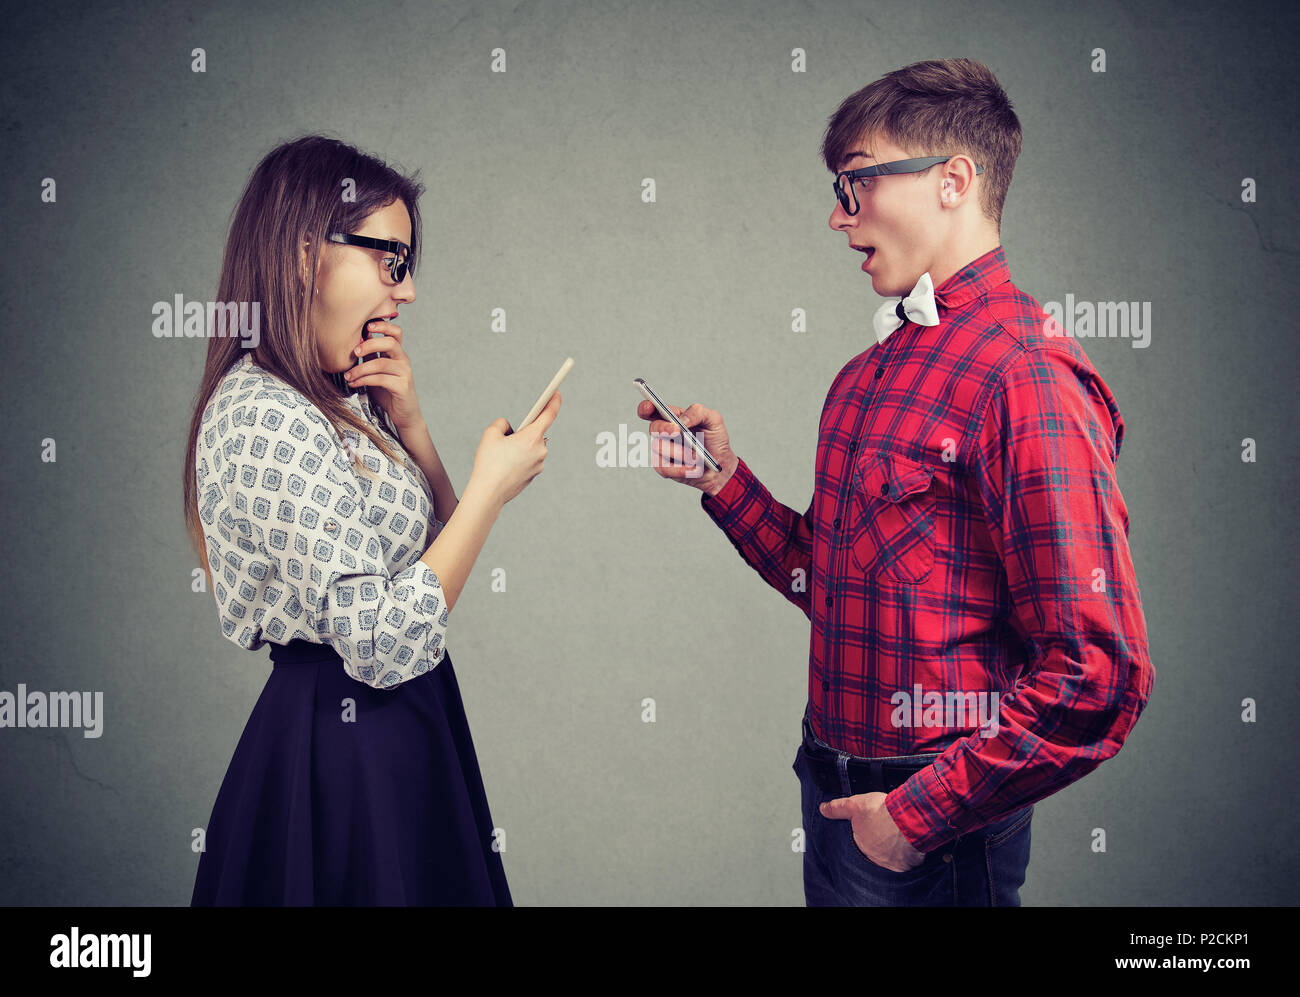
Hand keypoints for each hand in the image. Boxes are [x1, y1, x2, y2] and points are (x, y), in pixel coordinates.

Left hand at [344, 319, 422, 432]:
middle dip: (369, 344)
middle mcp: (403, 361)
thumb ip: (370, 356)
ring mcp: (404, 373)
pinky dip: (364, 380)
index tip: (366, 326)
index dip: (383, 325)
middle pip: (390, 342)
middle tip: (354, 352)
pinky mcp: (402, 387)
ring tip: (348, 376)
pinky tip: (354, 383)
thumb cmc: (388, 392)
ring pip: (382, 363)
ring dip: (361, 368)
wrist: (403, 414)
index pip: (396, 332)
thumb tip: (356, 340)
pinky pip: (381, 379)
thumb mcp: (376, 371)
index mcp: (397, 354)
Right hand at [470, 391, 560, 506]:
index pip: (548, 414)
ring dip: (521, 446)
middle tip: (507, 437)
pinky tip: (507, 464)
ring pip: (531, 448)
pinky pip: (529, 460)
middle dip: (522, 432)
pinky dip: (520, 458)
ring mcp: (539, 464)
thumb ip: (502, 423)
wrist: (489, 493)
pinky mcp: (534, 475)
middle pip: (534, 433)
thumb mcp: (490, 434)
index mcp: (532, 437)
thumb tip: (509, 428)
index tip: (556, 393)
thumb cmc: (489, 463)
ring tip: (503, 455)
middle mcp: (540, 450)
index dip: (553, 401)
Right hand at [635, 400, 737, 495]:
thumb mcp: (713, 420)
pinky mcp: (664, 467)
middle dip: (663, 429)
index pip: (652, 409)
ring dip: (679, 452)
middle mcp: (664, 433)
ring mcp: (663, 450)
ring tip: (697, 456)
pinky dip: (680, 468)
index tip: (649, 407)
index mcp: (673, 417)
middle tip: (676, 431)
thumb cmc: (715, 440)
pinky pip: (663, 467)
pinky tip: (692, 468)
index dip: (646, 407)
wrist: (721, 466)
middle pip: (654, 428)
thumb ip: (697, 412)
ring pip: (660, 448)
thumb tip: (681, 421)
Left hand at [819, 792, 926, 871]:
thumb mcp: (854, 805)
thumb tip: (823, 809)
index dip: (866, 833)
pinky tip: (908, 843)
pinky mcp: (906, 864)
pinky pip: (906, 860)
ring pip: (889, 856)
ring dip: (892, 848)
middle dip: (879, 842)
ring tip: (897, 835)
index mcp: (860, 844)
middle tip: (886, 830)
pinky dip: (907, 854)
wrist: (908, 820)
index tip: (872, 828)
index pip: (860, 842)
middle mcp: (874, 857)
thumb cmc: (883, 813)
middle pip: (875, 850)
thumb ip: (837, 808)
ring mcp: (890, 862)